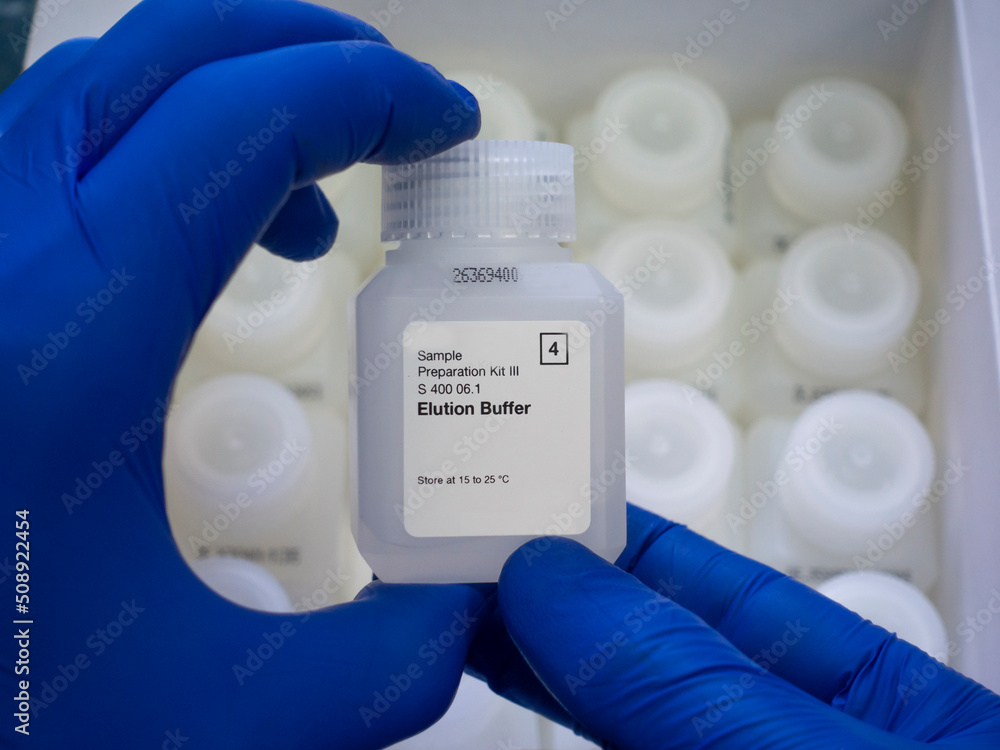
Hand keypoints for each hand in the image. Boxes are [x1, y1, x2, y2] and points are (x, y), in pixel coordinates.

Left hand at [0, 1, 487, 746]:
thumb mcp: (219, 717)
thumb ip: (382, 666)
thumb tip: (474, 615)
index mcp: (66, 336)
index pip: (240, 123)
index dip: (367, 95)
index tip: (449, 124)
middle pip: (160, 55)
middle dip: (304, 51)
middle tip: (398, 107)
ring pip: (93, 93)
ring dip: (227, 99)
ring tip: (315, 188)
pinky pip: (52, 163)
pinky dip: (155, 159)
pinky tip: (204, 252)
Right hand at [468, 504, 999, 747]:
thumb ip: (693, 683)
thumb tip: (560, 580)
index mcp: (890, 715)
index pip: (734, 598)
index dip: (627, 544)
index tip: (536, 503)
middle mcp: (800, 744)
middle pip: (658, 655)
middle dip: (557, 596)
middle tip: (462, 548)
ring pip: (619, 717)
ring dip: (531, 659)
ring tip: (452, 606)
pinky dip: (550, 717)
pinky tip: (505, 677)